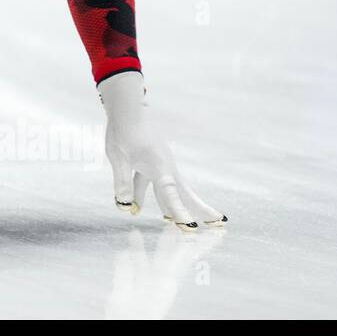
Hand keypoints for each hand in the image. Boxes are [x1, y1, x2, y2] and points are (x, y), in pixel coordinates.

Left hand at [99, 70, 226, 229]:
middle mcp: (165, 167)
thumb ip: (122, 182)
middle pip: (184, 193)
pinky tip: (140, 209)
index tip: (188, 225)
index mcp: (159, 165)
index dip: (178, 210)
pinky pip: (156, 186)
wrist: (127, 110)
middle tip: (219, 224)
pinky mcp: (153, 165)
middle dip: (200, 209)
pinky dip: (157, 199)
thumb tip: (125, 206)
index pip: (170, 193)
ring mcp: (161, 166)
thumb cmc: (123, 131)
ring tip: (189, 225)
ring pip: (172, 192)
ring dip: (179, 207)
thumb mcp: (118, 157)